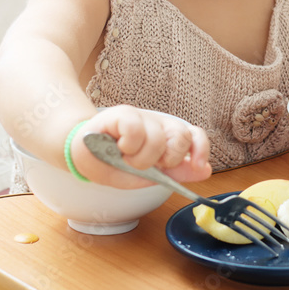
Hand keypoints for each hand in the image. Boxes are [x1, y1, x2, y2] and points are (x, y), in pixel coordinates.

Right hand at [70, 105, 211, 188]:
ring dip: (141, 158)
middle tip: (148, 165)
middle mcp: (159, 125)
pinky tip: (120, 147)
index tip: (198, 166)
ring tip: (127, 158)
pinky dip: (129, 144)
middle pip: (181, 137)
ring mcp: (142, 118)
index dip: (200, 150)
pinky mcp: (123, 113)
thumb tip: (205, 171)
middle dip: (167, 159)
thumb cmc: (115, 164)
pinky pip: (136, 128)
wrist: (83, 155)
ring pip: (158, 137)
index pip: (195, 136)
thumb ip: (176, 173)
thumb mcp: (147, 176)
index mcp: (169, 139)